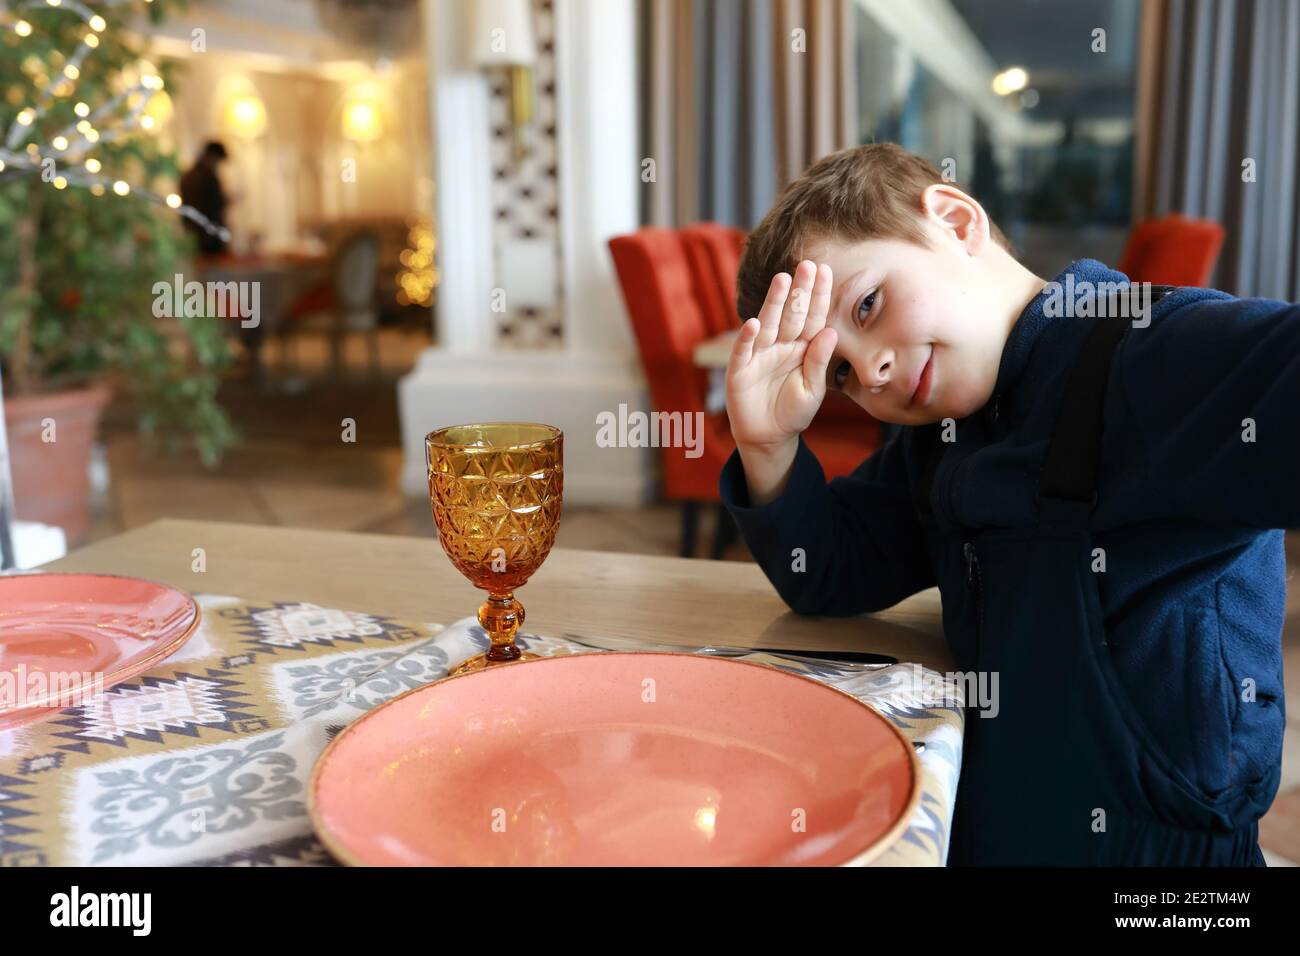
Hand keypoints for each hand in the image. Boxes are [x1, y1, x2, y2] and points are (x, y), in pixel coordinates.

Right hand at [725, 260, 837, 451]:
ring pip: (768, 324)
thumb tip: (830, 332)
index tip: (825, 272)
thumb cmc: (794, 411)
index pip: (812, 317)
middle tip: (807, 265)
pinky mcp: (739, 370)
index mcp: (802, 347)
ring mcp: (759, 355)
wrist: (769, 437)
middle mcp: (780, 345)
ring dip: (773, 303)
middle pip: (791, 314)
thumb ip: (819, 362)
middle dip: (798, 291)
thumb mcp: (813, 390)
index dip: (818, 296)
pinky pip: (744, 351)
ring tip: (782, 281)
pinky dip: (747, 338)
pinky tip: (754, 323)